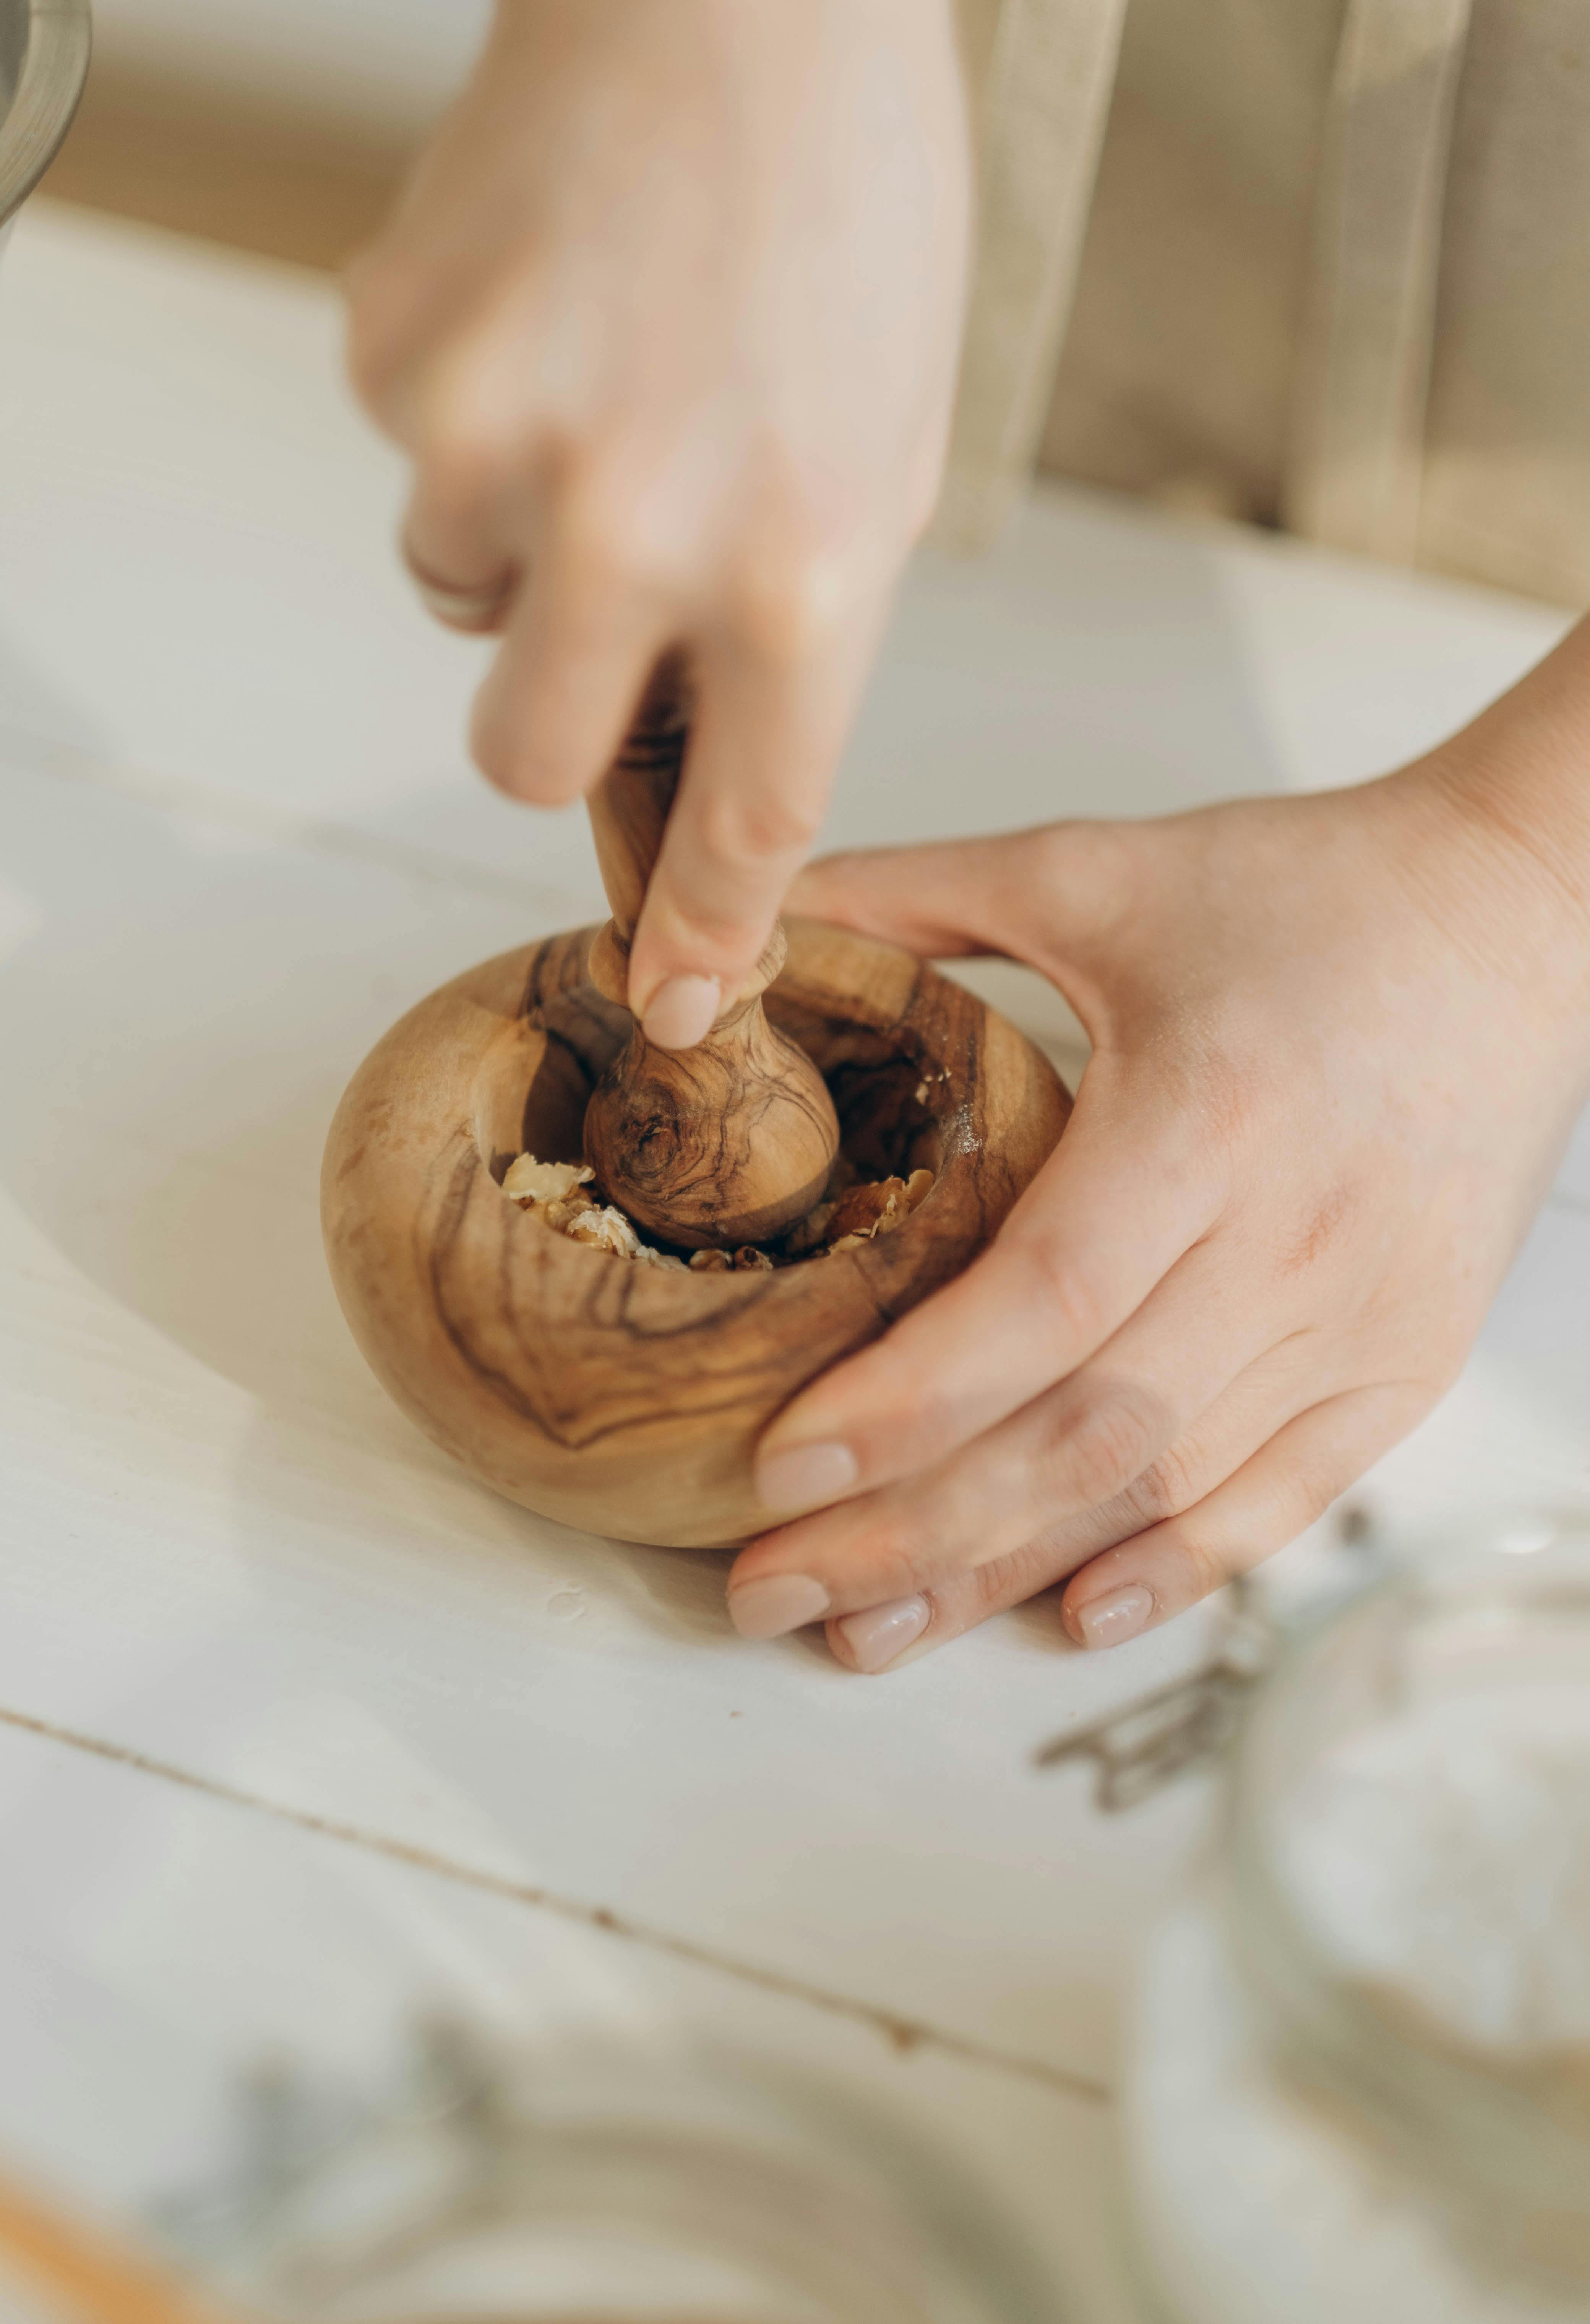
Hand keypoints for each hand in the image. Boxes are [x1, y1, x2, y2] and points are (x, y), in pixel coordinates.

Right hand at [347, 0, 968, 1049]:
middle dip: (551, 724)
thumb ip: (788, 623)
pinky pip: (415, 468)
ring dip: (517, 536)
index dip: (700, 926)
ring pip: (458, 600)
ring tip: (605, 380)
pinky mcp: (399, 361)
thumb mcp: (884, 451)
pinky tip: (550, 312)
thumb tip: (692, 749)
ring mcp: (500, 443)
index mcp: (801, 561)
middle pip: (525, 762)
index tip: (672, 997)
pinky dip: (472, 422)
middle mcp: (640, 527)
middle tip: (595, 613)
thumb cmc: (840, 209)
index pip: (743, 817)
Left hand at [725, 680, 1589, 1669]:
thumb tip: (735, 936)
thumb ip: (909, 895)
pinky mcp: (1407, 1358)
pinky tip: (1065, 1614)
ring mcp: (1362, 1317)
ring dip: (1005, 1572)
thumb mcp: (1094, 865)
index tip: (777, 1467)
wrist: (1520, 920)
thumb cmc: (1306, 889)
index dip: (907, 1399)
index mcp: (1206, 1115)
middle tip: (768, 1589)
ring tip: (865, 1631)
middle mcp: (1293, 1238)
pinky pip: (1282, 1500)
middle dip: (911, 1532)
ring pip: (1163, 1486)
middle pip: (1087, 1430)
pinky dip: (1172, 1570)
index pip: (1042, 1299)